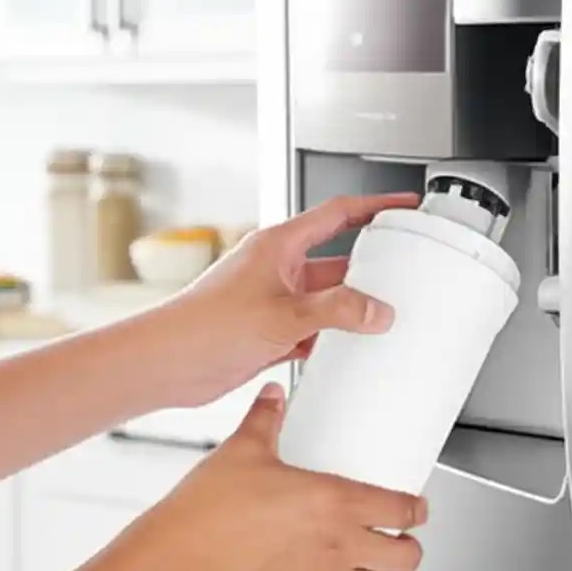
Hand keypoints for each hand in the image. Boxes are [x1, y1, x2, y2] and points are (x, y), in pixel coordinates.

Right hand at [113, 383, 425, 570]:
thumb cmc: (207, 513)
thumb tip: (274, 397)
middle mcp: (337, 544)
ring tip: (372, 554)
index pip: (403, 510)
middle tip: (401, 531)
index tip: (417, 503)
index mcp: (335, 503)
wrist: (175, 562)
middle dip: (410, 544)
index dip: (418, 508)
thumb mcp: (243, 450)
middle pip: (407, 557)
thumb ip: (265, 418)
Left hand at [150, 193, 418, 406]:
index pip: (337, 214)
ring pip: (329, 299)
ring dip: (352, 309)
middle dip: (371, 268)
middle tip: (404, 273)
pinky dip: (334, 338)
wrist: (167, 364)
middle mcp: (277, 269)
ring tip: (384, 317)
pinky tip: (350, 349)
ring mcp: (274, 301)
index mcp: (278, 246)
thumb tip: (378, 311)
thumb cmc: (204, 326)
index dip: (374, 207)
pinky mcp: (271, 331)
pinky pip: (315, 330)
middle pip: (338, 261)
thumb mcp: (284, 315)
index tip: (402, 206)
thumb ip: (337, 311)